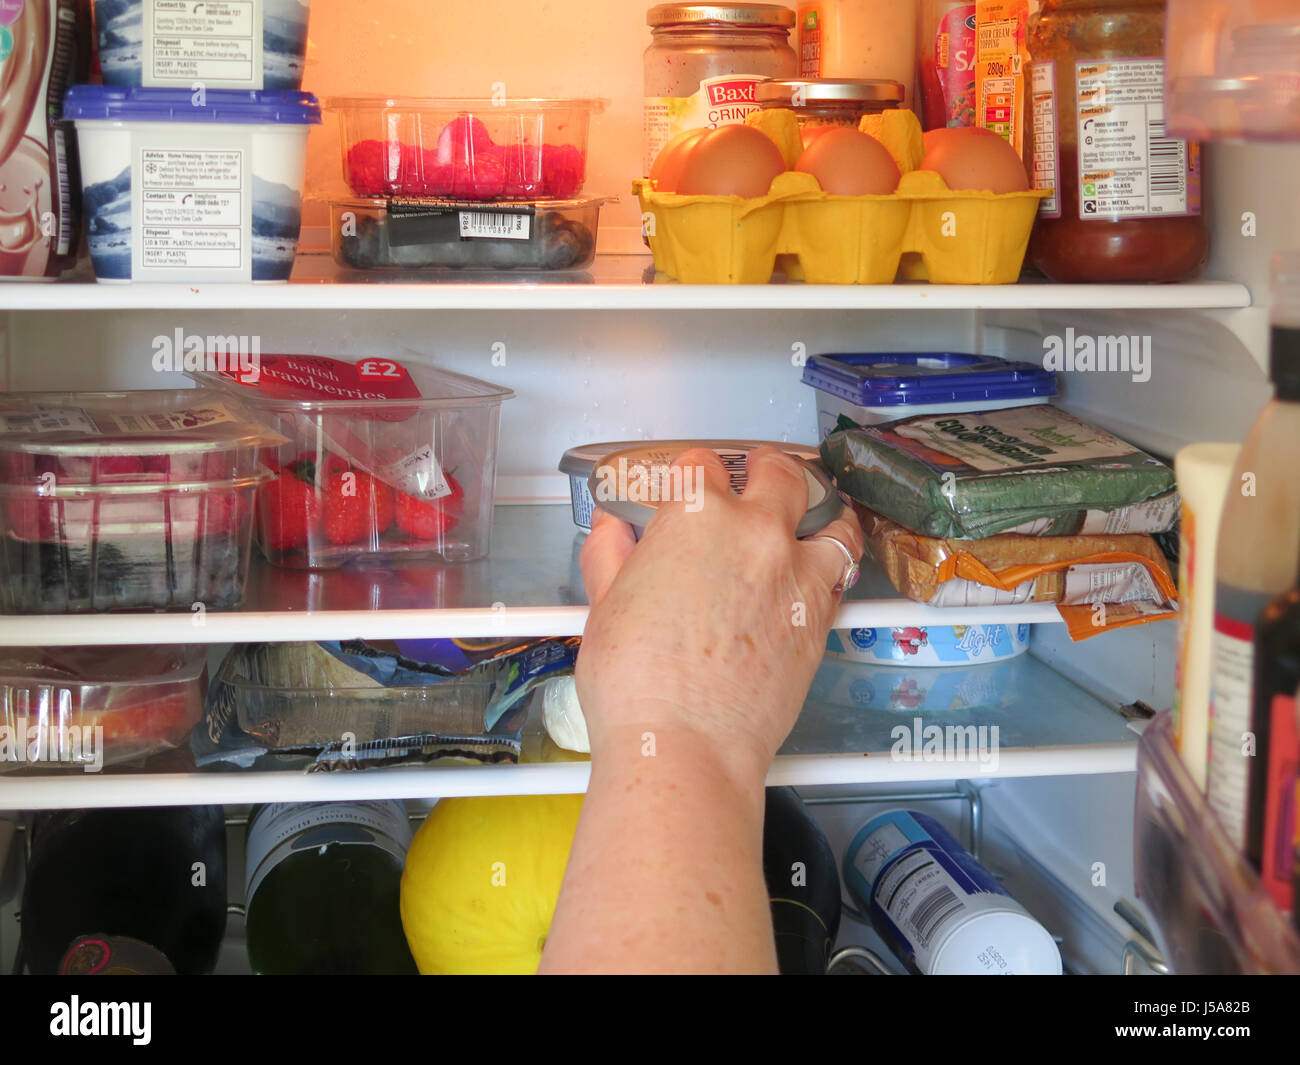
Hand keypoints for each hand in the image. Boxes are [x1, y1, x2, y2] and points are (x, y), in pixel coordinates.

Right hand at [576, 446, 864, 781]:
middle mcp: (755, 534)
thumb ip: (610, 556)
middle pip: (780, 473)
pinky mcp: (819, 621)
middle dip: (768, 466)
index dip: (691, 471)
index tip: (688, 482)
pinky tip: (820, 570)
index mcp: (696, 516)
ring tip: (813, 511)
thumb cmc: (639, 686)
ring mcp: (796, 576)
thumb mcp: (602, 607)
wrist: (685, 747)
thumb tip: (613, 533)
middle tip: (760, 471)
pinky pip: (841, 576)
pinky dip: (833, 565)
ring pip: (832, 520)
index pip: (701, 465)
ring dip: (822, 510)